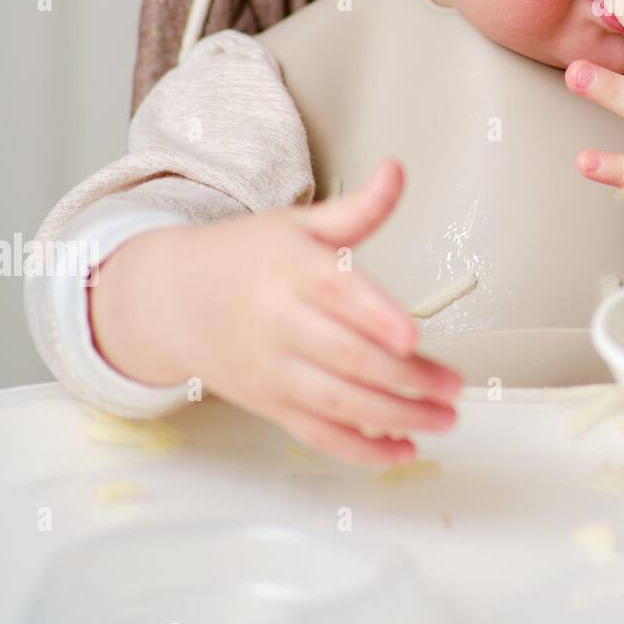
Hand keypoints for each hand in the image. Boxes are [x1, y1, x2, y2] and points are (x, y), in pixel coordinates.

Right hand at [88, 160, 462, 465]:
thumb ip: (358, 208)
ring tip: (442, 420)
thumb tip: (397, 171)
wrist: (171, 299)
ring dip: (394, 417)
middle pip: (346, 356)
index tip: (414, 335)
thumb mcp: (299, 223)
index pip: (337, 294)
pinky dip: (359, 450)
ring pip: (336, 402)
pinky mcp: (269, 403)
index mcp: (292, 271)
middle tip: (452, 387)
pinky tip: (402, 452)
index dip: (376, 316)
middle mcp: (280, 324)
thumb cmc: (245, 257)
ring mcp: (273, 370)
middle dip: (405, 377)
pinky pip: (316, 433)